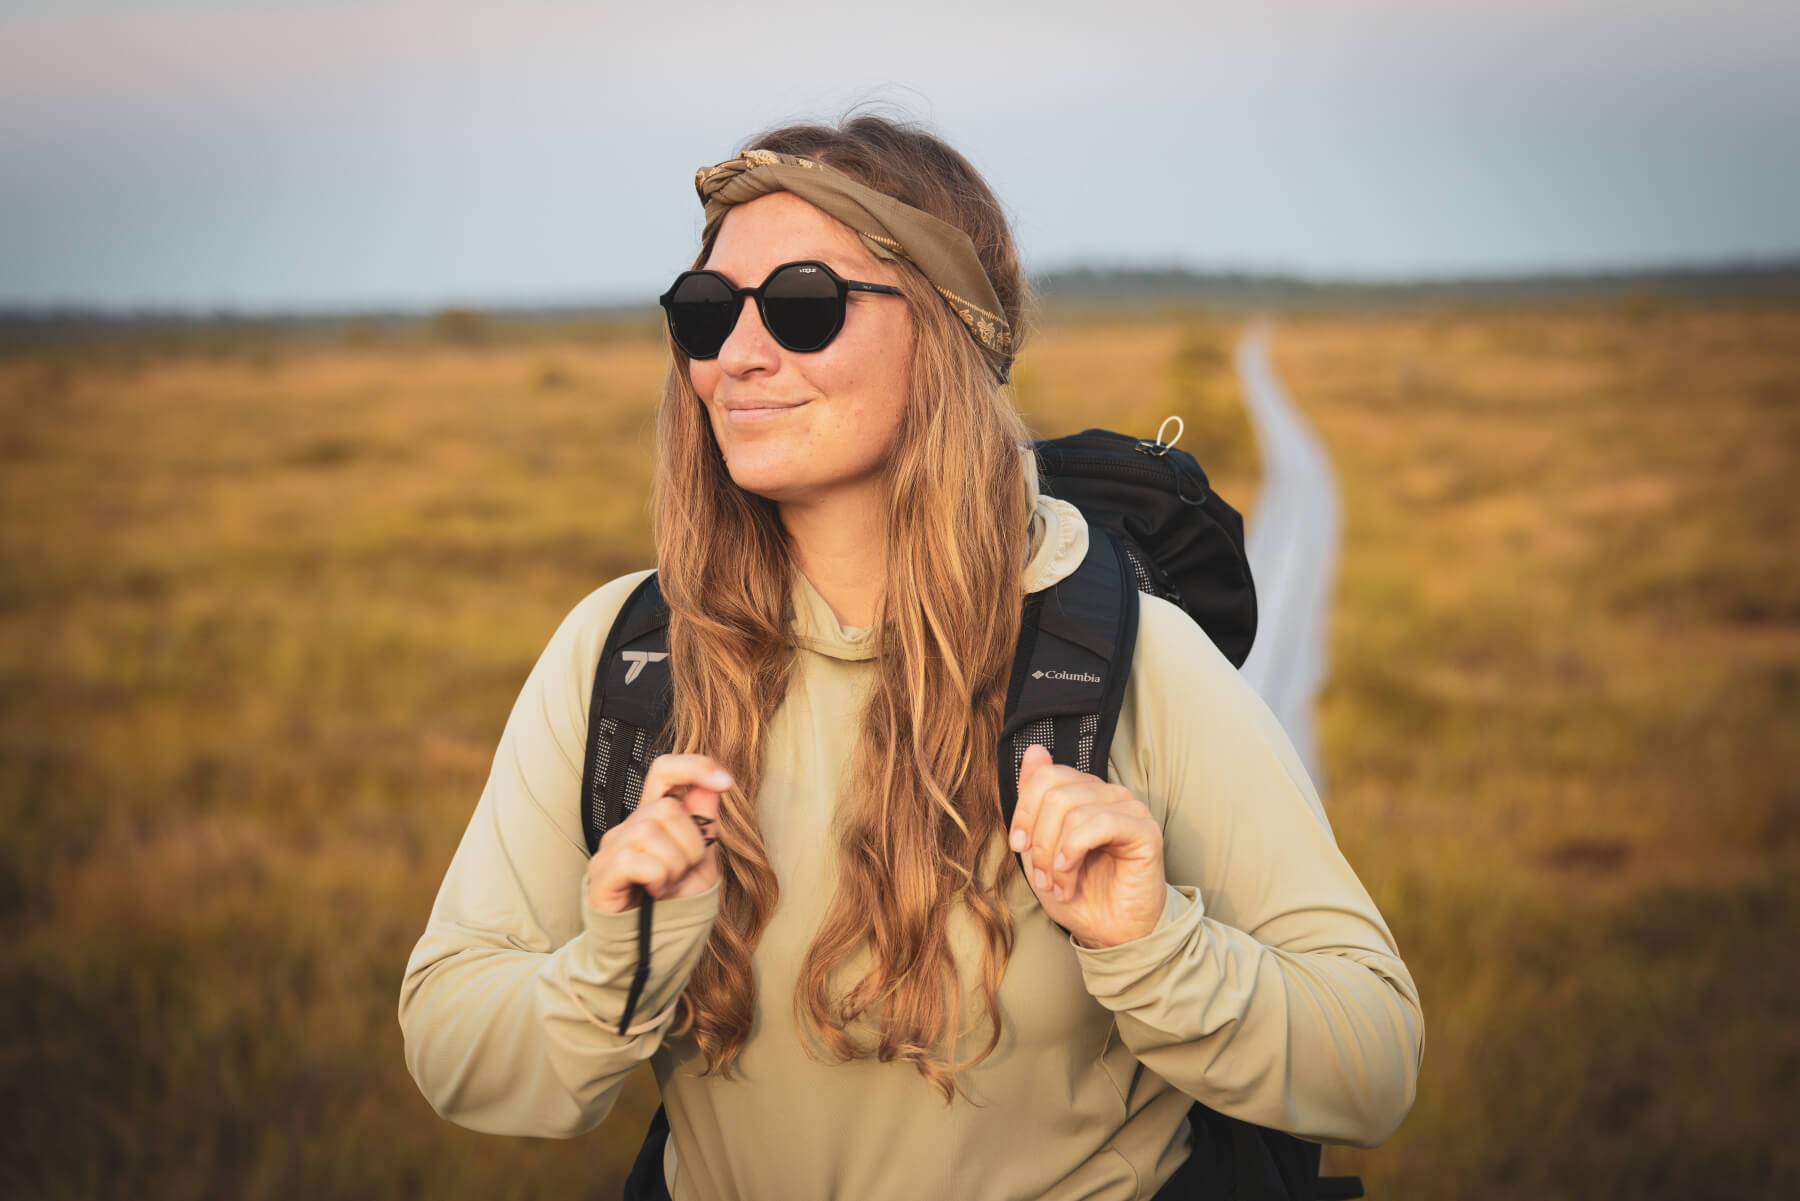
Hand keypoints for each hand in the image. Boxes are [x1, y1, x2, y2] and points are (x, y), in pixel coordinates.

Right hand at [584, 753, 729, 913]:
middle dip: (690, 845)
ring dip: (674, 865)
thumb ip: (703, 823)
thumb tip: (714, 785)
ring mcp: (610, 850)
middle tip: (683, 872)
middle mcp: (627, 828)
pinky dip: (656, 879)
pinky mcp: (600, 874)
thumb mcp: (700, 862)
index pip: (664, 771)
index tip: (727, 782)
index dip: (695, 767)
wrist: (652, 950)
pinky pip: (633, 860)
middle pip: (666, 808)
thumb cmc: (673, 907)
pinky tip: (654, 893)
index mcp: (652, 819)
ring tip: (668, 885)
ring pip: (650, 832)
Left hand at [1009, 744, 1166, 947]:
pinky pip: (1099, 823)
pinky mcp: (1144, 829)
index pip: (1046, 775)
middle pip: (1055, 793)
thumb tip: (1033, 751)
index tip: (1018, 845)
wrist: (1112, 932)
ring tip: (1059, 884)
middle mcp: (1108, 794)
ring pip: (1073, 810)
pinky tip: (1070, 874)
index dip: (1024, 811)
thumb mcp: (1042, 848)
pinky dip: (1074, 851)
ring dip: (1055, 856)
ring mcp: (1129, 809)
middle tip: (1042, 877)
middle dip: (1039, 841)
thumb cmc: (1080, 894)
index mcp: (1084, 794)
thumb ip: (1036, 800)